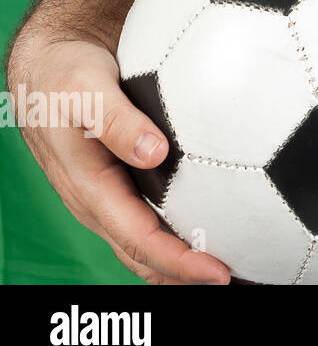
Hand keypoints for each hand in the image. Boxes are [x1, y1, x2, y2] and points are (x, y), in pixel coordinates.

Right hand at [7, 35, 230, 283]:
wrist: (48, 63)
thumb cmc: (65, 75)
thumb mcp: (85, 91)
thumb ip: (117, 121)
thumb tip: (155, 152)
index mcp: (89, 188)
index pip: (139, 239)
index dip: (178, 261)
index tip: (219, 273)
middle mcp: (100, 201)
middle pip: (146, 255)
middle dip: (187, 277)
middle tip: (241, 283)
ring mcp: (110, 194)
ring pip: (149, 242)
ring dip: (186, 263)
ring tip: (238, 271)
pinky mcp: (123, 180)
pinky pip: (153, 217)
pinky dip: (183, 232)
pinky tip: (221, 226)